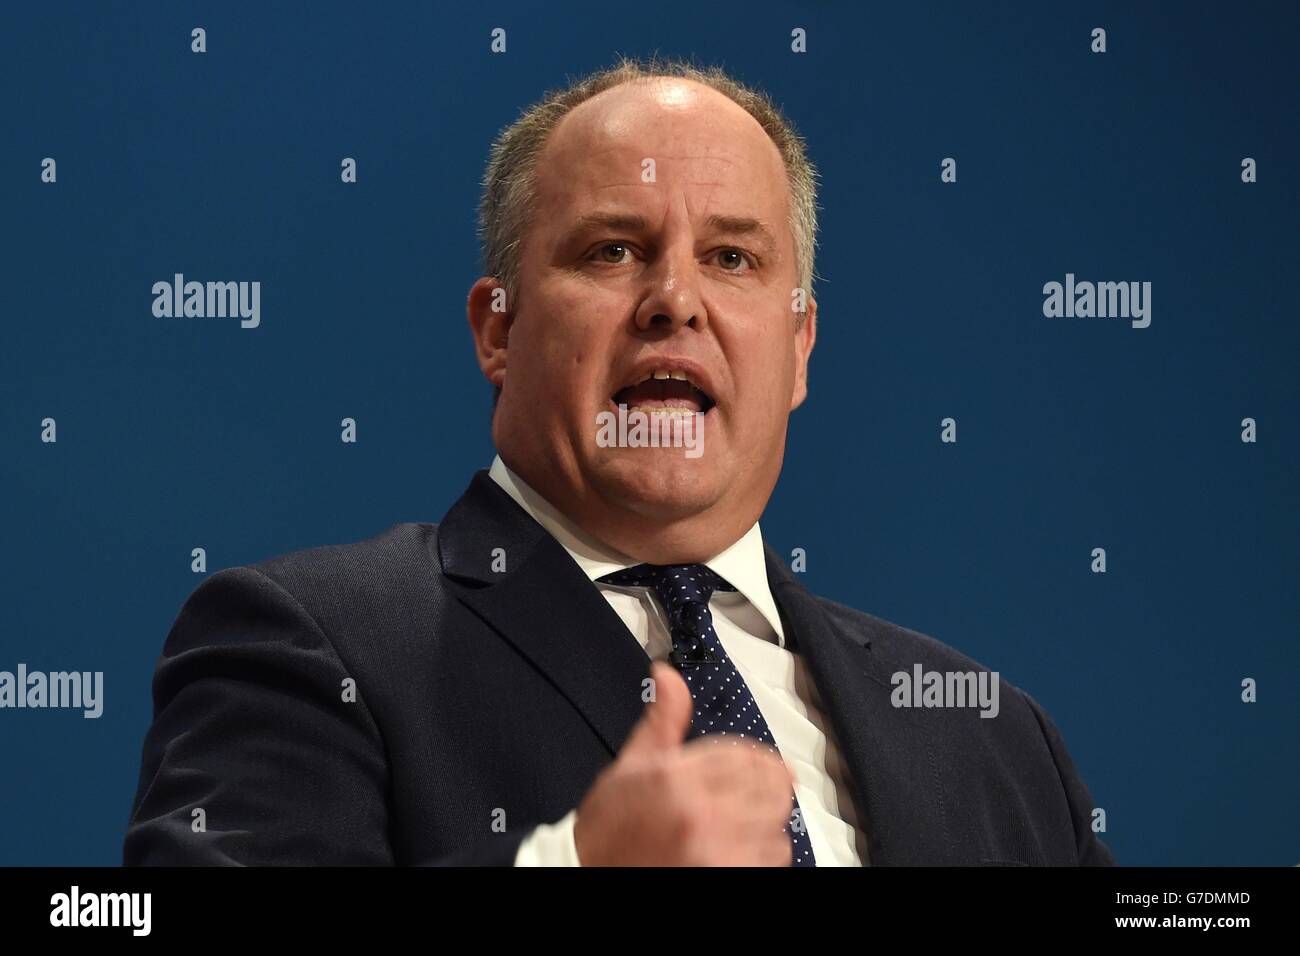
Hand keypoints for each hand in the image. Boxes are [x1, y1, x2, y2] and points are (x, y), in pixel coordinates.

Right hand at [572, 661, 797, 865]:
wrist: (590, 873)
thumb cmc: (609, 829)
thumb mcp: (630, 765)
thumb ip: (662, 719)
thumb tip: (667, 675)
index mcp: (675, 778)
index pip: (744, 754)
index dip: (754, 756)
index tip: (753, 763)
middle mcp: (700, 813)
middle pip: (771, 785)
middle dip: (767, 783)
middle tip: (755, 789)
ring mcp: (717, 850)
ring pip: (778, 822)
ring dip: (767, 818)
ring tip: (744, 820)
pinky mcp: (729, 874)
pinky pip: (774, 856)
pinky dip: (766, 850)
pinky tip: (742, 845)